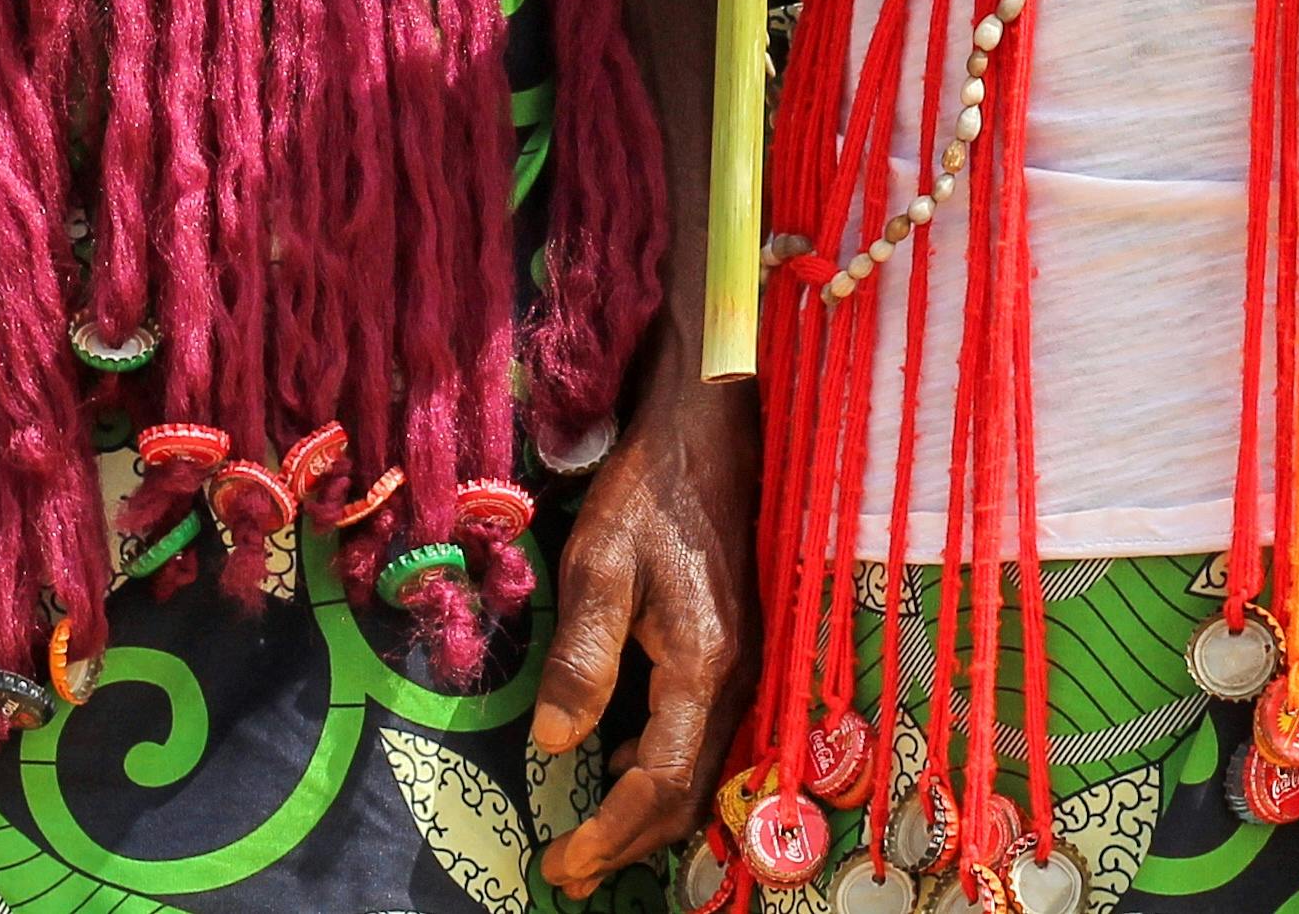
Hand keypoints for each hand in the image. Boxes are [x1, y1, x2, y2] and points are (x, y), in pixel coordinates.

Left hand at [534, 361, 759, 893]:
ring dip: (647, 811)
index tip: (559, 865)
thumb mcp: (600, 564)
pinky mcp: (737, 645)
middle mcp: (736, 676)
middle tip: (571, 873)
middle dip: (629, 841)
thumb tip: (554, 743)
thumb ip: (582, 657)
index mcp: (703, 664)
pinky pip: (706, 734)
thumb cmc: (650, 491)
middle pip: (689, 791)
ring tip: (590, 836)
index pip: (660, 781)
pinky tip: (623, 757)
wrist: (711, 429)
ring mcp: (744, 662)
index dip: (610, 833)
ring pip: (702, 767)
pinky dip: (664, 768)